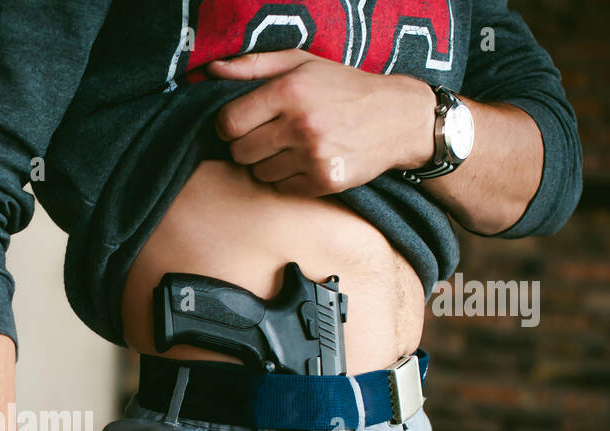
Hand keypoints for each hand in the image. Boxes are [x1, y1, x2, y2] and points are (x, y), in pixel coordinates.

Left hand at [207, 48, 434, 195]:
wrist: (398, 118)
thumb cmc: (343, 87)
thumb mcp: (302, 63)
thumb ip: (254, 65)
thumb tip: (212, 70)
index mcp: (290, 90)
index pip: (228, 123)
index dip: (229, 127)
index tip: (242, 124)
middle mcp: (301, 123)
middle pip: (239, 152)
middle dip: (247, 145)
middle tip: (269, 136)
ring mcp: (313, 155)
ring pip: (258, 173)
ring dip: (267, 163)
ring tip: (291, 147)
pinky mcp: (324, 181)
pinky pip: (281, 188)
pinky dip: (287, 179)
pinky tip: (305, 162)